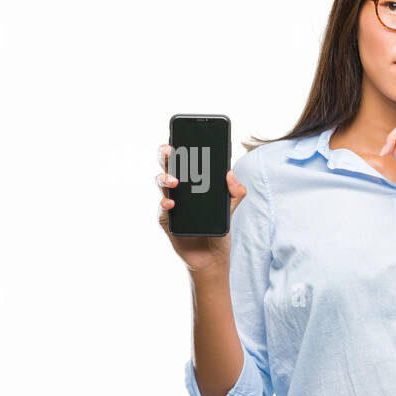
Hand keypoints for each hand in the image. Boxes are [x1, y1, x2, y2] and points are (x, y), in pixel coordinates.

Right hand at [156, 142, 246, 275]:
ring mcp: (171, 204)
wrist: (212, 258)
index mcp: (193, 185)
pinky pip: (162, 209)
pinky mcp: (167, 221)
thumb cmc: (218, 230)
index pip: (186, 162)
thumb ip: (235, 193)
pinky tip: (171, 202)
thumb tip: (231, 175)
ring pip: (161, 184)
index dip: (182, 148)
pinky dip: (165, 203)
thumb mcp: (230, 210)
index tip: (182, 137)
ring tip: (174, 180)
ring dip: (165, 178)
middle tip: (170, 149)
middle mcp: (179, 191)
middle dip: (166, 156)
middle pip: (168, 168)